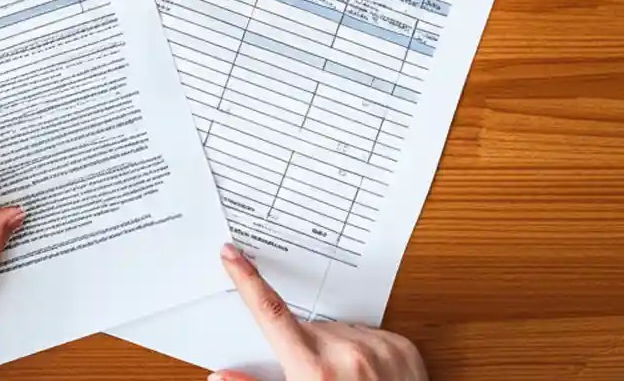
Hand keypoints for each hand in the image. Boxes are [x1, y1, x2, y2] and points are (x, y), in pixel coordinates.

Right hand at [212, 244, 426, 380]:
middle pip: (307, 328)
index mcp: (314, 371)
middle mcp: (346, 354)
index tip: (232, 255)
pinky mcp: (402, 347)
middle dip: (303, 343)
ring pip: (339, 330)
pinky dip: (365, 349)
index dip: (247, 280)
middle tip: (312, 374)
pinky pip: (371, 336)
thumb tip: (221, 377)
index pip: (270, 313)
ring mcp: (377, 348)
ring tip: (345, 379)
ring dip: (336, 347)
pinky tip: (367, 374)